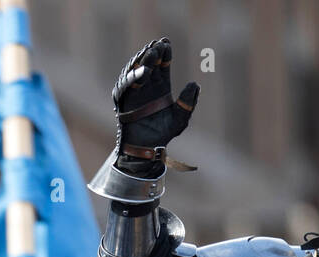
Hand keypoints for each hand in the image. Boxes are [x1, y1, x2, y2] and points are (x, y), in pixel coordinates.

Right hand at [113, 38, 198, 174]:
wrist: (147, 149)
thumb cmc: (163, 134)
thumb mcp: (180, 119)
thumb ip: (187, 103)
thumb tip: (195, 84)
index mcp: (161, 86)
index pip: (162, 64)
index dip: (164, 53)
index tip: (167, 44)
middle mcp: (146, 85)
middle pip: (148, 63)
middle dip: (153, 53)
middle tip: (159, 45)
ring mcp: (134, 92)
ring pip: (136, 71)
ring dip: (143, 61)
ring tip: (151, 53)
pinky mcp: (123, 100)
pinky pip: (126, 86)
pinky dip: (133, 78)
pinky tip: (143, 72)